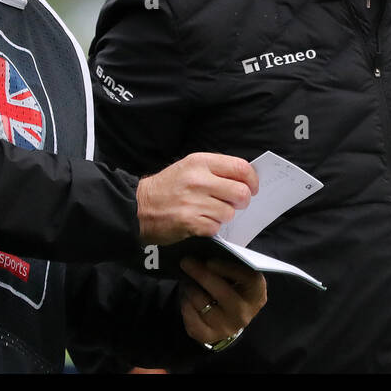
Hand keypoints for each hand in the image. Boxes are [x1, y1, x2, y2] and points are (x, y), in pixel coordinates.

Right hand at [136, 153, 258, 245]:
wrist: (137, 206)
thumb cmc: (168, 187)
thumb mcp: (189, 167)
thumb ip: (216, 170)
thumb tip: (246, 179)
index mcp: (200, 162)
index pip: (241, 168)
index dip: (253, 180)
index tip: (252, 188)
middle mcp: (198, 180)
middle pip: (241, 193)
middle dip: (242, 201)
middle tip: (234, 203)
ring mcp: (194, 202)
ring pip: (230, 212)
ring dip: (224, 215)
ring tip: (209, 212)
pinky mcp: (190, 222)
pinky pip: (215, 227)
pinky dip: (211, 227)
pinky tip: (200, 222)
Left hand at [179, 257, 266, 349]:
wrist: (230, 318)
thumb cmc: (234, 289)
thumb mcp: (239, 277)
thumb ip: (231, 264)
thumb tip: (209, 249)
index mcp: (257, 294)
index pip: (248, 278)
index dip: (228, 268)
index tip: (210, 260)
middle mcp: (244, 313)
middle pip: (221, 292)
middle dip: (201, 274)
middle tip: (186, 262)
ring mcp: (227, 327)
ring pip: (203, 304)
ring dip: (190, 288)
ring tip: (186, 278)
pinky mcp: (209, 336)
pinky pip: (191, 319)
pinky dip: (185, 305)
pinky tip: (186, 296)